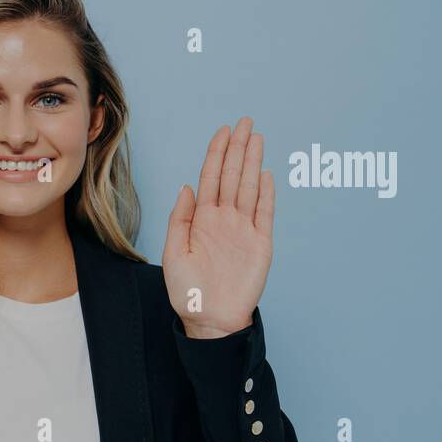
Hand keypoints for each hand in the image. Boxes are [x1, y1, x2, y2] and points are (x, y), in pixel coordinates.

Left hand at [162, 117, 273, 338]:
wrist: (210, 319)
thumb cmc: (188, 292)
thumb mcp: (174, 253)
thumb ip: (180, 219)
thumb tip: (187, 186)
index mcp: (202, 220)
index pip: (211, 179)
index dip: (216, 154)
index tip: (223, 131)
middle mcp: (224, 220)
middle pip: (232, 176)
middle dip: (238, 148)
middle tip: (245, 122)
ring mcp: (244, 230)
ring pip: (249, 188)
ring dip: (253, 162)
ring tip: (256, 137)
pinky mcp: (261, 244)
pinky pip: (265, 213)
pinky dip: (266, 194)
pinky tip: (266, 174)